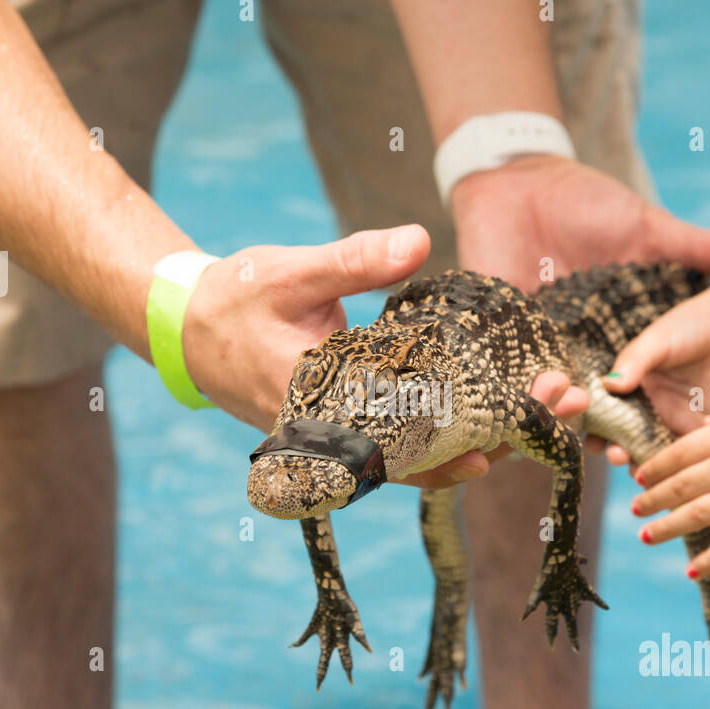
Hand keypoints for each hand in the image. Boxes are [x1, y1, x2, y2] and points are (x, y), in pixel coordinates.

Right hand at [182, 223, 566, 490]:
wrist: (186, 329)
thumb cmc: (237, 296)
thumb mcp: (293, 270)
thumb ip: (357, 260)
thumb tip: (420, 241)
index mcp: (307, 395)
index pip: (383, 432)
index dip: (442, 440)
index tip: (495, 435)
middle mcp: (315, 432)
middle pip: (399, 461)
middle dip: (463, 451)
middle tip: (523, 437)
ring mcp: (320, 441)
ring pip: (393, 467)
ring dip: (450, 458)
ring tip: (510, 446)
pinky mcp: (327, 436)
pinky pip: (380, 456)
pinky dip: (423, 452)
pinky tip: (469, 442)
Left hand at [450, 154, 709, 461]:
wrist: (519, 174)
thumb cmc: (584, 199)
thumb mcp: (646, 227)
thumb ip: (695, 247)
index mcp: (607, 331)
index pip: (628, 387)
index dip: (641, 416)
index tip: (659, 442)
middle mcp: (569, 345)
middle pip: (582, 399)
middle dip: (596, 425)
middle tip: (608, 449)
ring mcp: (527, 341)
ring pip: (539, 392)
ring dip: (552, 407)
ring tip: (567, 409)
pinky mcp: (489, 331)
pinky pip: (489, 368)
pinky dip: (499, 386)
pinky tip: (514, 401)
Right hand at [601, 285, 709, 461]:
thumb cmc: (692, 325)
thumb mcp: (658, 340)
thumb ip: (635, 362)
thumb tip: (608, 385)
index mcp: (630, 383)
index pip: (605, 411)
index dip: (596, 429)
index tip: (592, 442)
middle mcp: (646, 404)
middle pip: (625, 436)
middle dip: (618, 450)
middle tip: (619, 456)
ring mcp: (670, 416)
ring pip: (651, 448)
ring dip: (644, 462)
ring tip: (643, 470)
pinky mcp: (696, 426)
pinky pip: (682, 449)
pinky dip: (675, 463)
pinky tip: (672, 470)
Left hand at [629, 398, 709, 578]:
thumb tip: (700, 425)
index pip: (676, 455)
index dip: (654, 468)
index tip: (637, 478)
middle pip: (679, 486)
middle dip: (651, 500)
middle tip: (633, 509)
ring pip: (696, 514)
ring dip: (667, 527)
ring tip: (646, 537)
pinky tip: (691, 571)